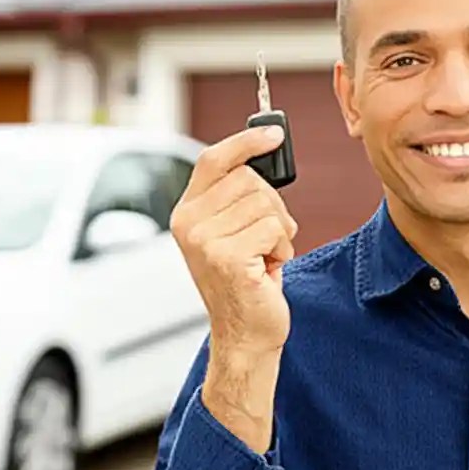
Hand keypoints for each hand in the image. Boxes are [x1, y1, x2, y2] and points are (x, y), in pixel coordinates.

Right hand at [171, 125, 297, 356]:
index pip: (212, 160)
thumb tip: (261, 154)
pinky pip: (274, 229)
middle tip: (266, 238)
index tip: (273, 134)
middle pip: (248, 179)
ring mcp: (206, 242)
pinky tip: (268, 269)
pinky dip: (282, 249)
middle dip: (272, 206)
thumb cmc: (243, 284)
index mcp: (186, 215)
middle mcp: (189, 225)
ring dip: (278, 231)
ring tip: (264, 257)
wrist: (245, 335)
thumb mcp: (230, 233)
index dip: (245, 142)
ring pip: (265, 204)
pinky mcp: (229, 258)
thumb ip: (234, 197)